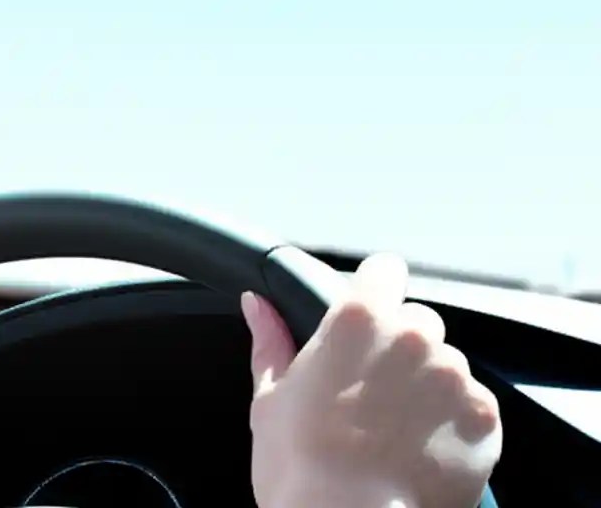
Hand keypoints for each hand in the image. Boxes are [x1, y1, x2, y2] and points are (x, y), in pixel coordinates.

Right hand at [243, 254, 501, 507]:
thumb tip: (256, 304)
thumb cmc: (301, 470)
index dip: (375, 289)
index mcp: (357, 320)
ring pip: (448, 364)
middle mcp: (413, 337)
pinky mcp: (484, 419)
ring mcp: (454, 378)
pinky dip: (454, 424)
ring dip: (428, 385)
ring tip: (394, 430)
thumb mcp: (270, 399)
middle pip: (418, 320)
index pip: (384, 269)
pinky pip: (473, 407)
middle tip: (370, 390)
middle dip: (400, 346)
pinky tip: (420, 450)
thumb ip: (270, 341)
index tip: (368, 312)